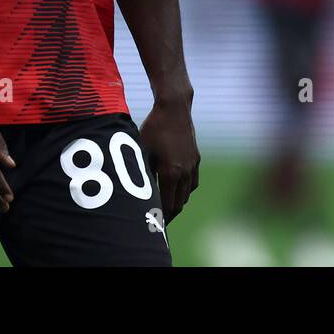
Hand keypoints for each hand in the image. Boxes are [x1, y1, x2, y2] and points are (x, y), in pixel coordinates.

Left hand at [140, 96, 199, 223]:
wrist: (174, 108)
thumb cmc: (153, 128)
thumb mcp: (143, 151)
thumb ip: (143, 173)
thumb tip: (137, 192)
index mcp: (171, 173)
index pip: (168, 205)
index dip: (160, 219)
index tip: (153, 225)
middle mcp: (185, 172)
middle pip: (179, 203)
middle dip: (168, 214)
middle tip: (157, 220)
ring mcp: (193, 165)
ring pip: (188, 194)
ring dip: (178, 202)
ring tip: (166, 206)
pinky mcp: (196, 158)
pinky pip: (193, 181)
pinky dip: (185, 190)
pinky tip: (177, 188)